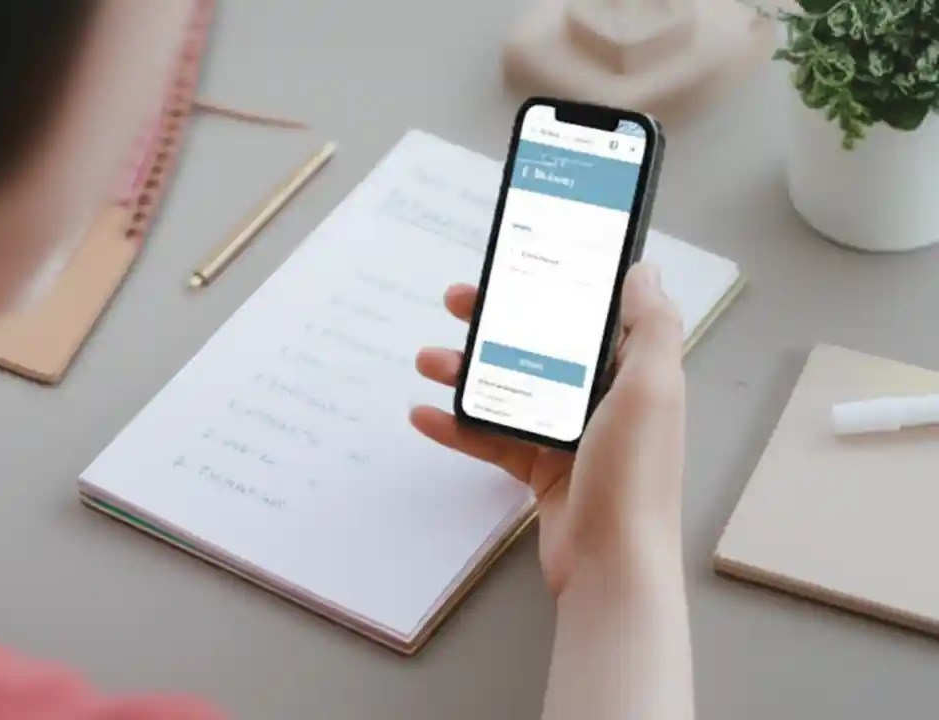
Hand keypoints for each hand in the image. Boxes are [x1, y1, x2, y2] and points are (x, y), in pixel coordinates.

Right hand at [410, 264, 685, 597]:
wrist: (610, 566)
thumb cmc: (634, 477)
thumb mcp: (651, 390)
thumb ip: (651, 326)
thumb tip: (644, 272)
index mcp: (634, 374)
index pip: (589, 316)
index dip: (552, 287)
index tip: (515, 265)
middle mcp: (603, 399)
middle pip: (540, 346)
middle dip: (495, 323)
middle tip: (456, 301)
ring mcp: (570, 436)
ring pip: (509, 389)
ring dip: (466, 372)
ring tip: (428, 361)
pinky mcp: (541, 470)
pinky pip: (492, 439)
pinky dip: (457, 428)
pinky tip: (425, 415)